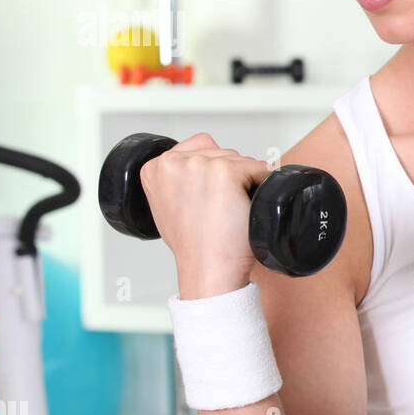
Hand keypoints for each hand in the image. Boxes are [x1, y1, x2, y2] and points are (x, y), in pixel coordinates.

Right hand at [137, 133, 273, 298]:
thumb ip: (176, 179)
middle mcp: (171, 161)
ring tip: (229, 212)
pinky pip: (258, 167)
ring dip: (245, 182)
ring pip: (240, 160)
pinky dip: (261, 184)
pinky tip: (244, 208)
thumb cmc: (194, 244)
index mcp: (153, 167)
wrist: (207, 269)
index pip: (200, 145)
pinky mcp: (224, 171)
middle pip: (222, 152)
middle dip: (230, 177)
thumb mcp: (169, 206)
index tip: (210, 197)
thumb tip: (199, 162)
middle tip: (220, 211)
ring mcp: (198, 164)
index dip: (213, 170)